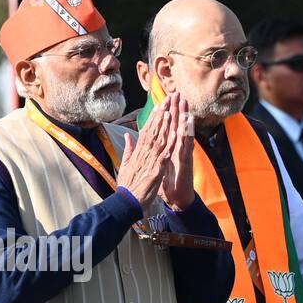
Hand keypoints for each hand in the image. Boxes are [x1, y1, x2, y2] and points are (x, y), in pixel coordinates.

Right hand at [115, 94, 175, 213]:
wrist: (127, 202)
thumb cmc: (127, 185)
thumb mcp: (126, 164)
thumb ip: (128, 148)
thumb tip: (127, 135)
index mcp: (138, 152)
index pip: (146, 131)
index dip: (153, 118)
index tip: (158, 106)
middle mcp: (144, 153)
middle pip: (153, 131)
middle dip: (160, 115)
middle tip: (167, 100)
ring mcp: (150, 161)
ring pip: (159, 139)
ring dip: (166, 125)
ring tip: (171, 110)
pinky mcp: (157, 170)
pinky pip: (166, 154)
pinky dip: (171, 143)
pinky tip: (177, 133)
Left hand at [158, 92, 195, 211]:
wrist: (178, 198)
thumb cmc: (169, 182)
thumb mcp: (160, 165)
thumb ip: (156, 153)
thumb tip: (150, 144)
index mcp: (170, 149)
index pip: (169, 128)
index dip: (168, 114)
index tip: (166, 99)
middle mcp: (178, 149)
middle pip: (178, 126)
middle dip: (177, 109)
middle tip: (178, 93)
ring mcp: (183, 154)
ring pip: (184, 132)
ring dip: (184, 118)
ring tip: (184, 103)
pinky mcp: (186, 162)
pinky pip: (186, 146)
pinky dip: (187, 135)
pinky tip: (188, 124)